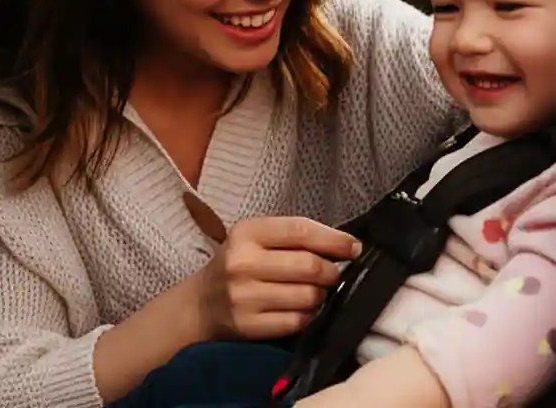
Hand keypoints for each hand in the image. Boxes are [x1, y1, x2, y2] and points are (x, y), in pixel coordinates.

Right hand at [192, 216, 360, 339]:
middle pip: (310, 266)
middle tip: (335, 275)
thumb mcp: (255, 239)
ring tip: (315, 292)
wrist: (200, 304)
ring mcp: (244, 297)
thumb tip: (346, 246)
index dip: (334, 239)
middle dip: (333, 272)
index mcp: (246, 233)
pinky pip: (298, 321)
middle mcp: (243, 263)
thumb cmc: (238, 265)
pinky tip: (302, 310)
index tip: (355, 248)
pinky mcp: (249, 325)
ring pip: (309, 296)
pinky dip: (308, 316)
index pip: (301, 231)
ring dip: (321, 296)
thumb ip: (292, 238)